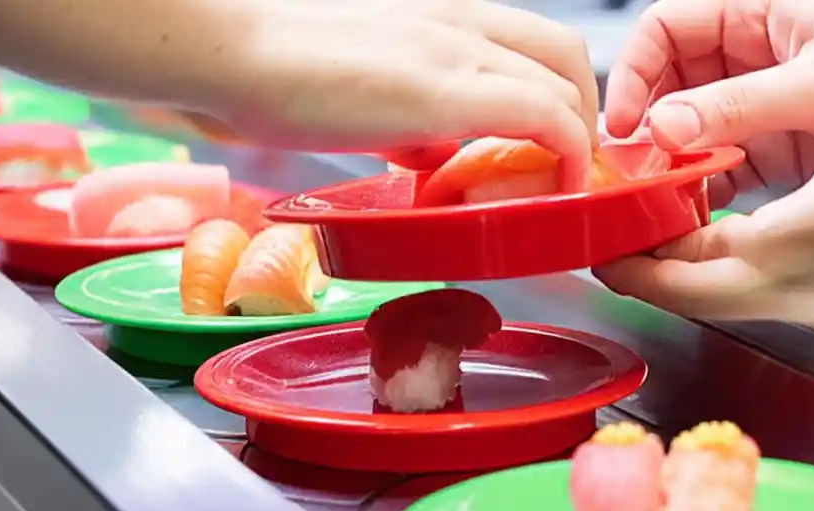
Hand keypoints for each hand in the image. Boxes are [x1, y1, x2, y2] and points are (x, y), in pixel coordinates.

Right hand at [210, 0, 600, 188]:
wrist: (231, 54)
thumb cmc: (276, 76)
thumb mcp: (363, 99)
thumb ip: (408, 124)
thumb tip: (431, 161)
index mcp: (442, 19)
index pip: (533, 43)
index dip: (559, 96)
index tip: (552, 146)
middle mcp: (462, 22)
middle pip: (566, 55)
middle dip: (582, 113)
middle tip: (566, 166)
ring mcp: (458, 49)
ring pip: (566, 80)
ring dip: (578, 136)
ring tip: (562, 184)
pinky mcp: (448, 90)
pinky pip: (542, 115)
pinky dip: (565, 154)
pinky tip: (556, 189)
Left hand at [594, 154, 813, 354]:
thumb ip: (770, 218)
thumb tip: (717, 228)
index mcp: (785, 277)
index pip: (672, 281)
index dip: (625, 261)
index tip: (595, 240)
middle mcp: (800, 308)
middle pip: (698, 289)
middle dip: (654, 257)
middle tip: (629, 218)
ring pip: (740, 287)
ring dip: (702, 256)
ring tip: (683, 211)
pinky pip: (786, 286)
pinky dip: (753, 259)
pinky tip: (761, 226)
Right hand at [604, 0, 813, 204]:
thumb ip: (736, 107)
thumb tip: (662, 127)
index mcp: (770, 7)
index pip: (672, 27)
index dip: (636, 70)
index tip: (623, 122)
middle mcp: (765, 53)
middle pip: (674, 81)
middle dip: (649, 122)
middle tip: (632, 167)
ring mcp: (776, 105)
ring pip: (697, 129)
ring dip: (674, 161)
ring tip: (658, 197)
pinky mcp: (792, 153)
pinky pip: (728, 168)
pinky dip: (707, 190)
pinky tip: (696, 214)